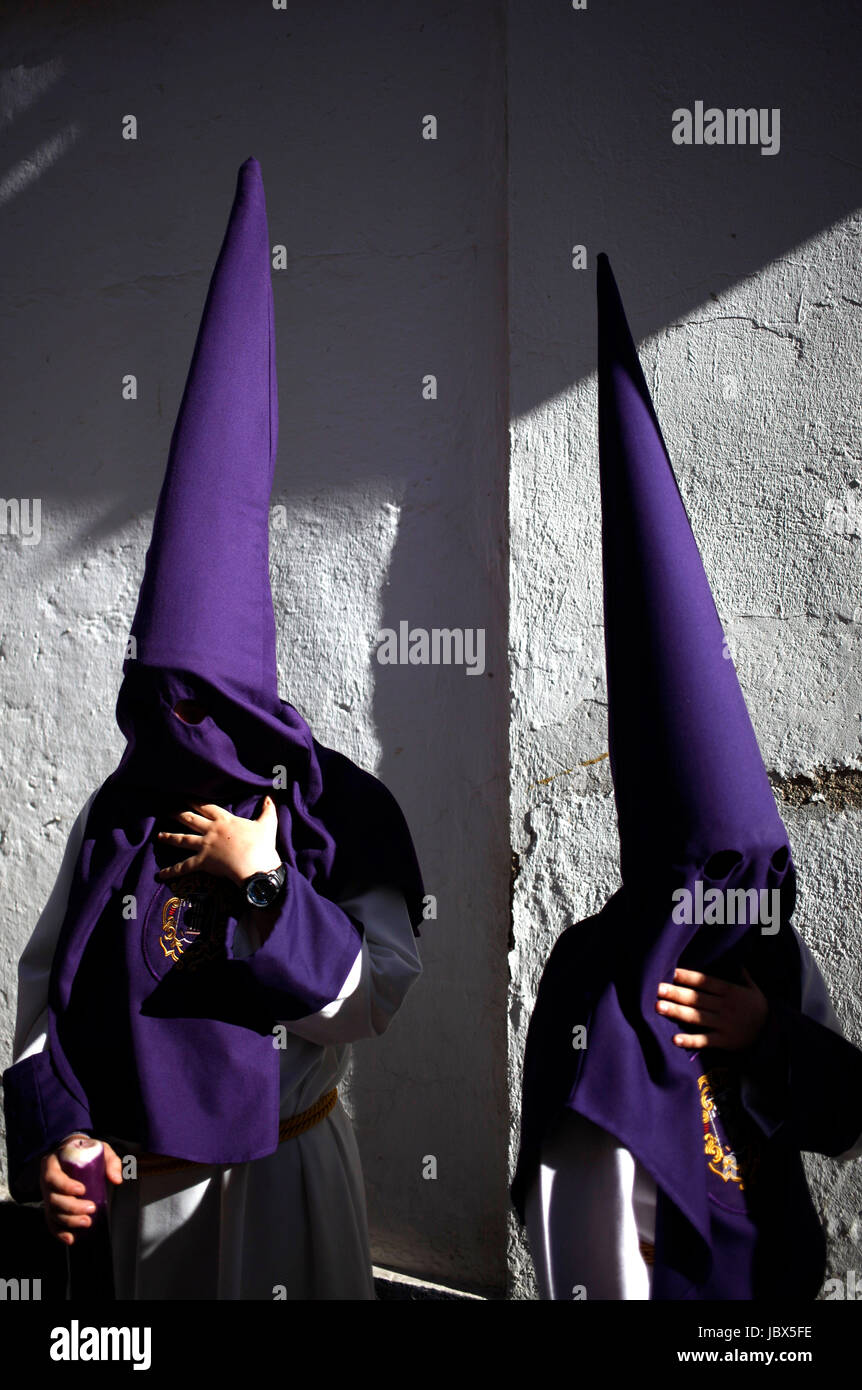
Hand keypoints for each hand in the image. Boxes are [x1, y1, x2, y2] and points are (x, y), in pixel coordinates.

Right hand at [40, 1139, 122, 1245]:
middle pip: (54, 1199)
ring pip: (53, 1213)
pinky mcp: (51, 1208)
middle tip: (91, 1208)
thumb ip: (110, 1162)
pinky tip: (71, 1239)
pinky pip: (51, 1223)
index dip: (65, 1186)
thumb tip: (116, 1180)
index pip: (53, 1177)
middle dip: (72, 1207)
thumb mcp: (99, 1149)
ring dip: (69, 1221)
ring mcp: (47, 1196)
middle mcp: (46, 1181)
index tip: (82, 1190)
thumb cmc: (85, 1152)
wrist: (73, 1155)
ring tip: (87, 1222)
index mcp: (52, 1164)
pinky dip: (60, 1233)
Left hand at [156, 797, 281, 888]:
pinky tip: (160, 874)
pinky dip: (172, 871)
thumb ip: (268, 809)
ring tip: (159, 836)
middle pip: (190, 819)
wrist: (256, 866)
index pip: (206, 807)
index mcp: (224, 820)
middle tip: (167, 810)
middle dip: (178, 813)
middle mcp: (211, 830)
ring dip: (169, 837)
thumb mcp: (268, 824)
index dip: (195, 801)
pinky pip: (184, 867)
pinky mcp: (202, 862)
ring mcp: (205, 846)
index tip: (185, 797)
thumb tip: (271, 795)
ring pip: (183, 839)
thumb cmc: (262, 845)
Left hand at [655, 967, 768, 1050]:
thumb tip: (733, 957)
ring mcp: (724, 1024)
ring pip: (696, 1017)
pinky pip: (705, 1040)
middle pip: (697, 998)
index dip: (689, 977)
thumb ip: (741, 974)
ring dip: (677, 1012)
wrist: (773, 1035)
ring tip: (658, 1006)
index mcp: (731, 991)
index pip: (706, 982)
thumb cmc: (758, 1009)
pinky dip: (690, 1040)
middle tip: (656, 988)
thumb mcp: (753, 988)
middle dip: (676, 993)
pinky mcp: (724, 1041)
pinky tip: (675, 1038)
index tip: (671, 971)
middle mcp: (725, 1007)